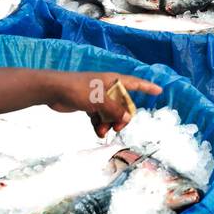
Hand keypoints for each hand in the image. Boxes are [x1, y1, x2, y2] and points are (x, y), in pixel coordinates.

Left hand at [47, 72, 162, 136]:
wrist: (54, 90)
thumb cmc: (78, 89)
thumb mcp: (100, 100)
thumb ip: (116, 110)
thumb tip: (128, 119)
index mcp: (113, 80)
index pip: (135, 83)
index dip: (147, 87)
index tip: (159, 90)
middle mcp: (108, 87)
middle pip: (123, 104)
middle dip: (121, 118)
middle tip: (117, 127)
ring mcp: (98, 96)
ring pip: (111, 113)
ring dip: (109, 124)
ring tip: (102, 132)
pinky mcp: (89, 104)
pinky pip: (100, 116)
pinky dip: (100, 124)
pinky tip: (97, 131)